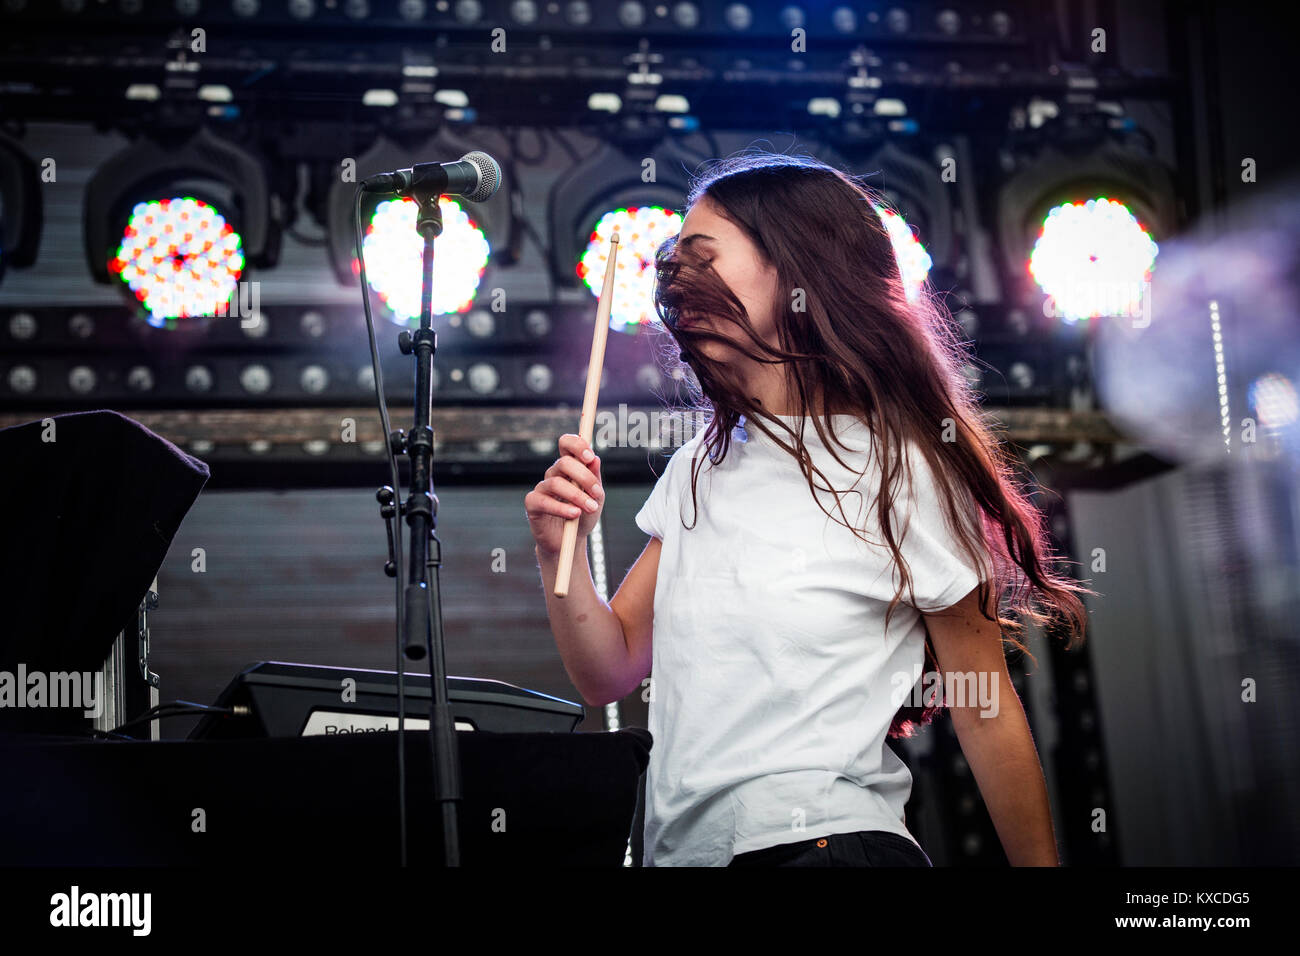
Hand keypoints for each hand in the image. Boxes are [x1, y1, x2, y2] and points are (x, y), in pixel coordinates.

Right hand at [525, 434, 604, 556]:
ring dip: (577, 496)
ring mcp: (542, 488)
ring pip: (556, 483)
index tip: (589, 456)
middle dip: (584, 477)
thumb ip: (595, 478)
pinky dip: (561, 508)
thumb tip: (595, 458)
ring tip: (590, 508)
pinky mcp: (533, 504)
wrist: (571, 541)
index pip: (566, 443)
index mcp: (569, 468)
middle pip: (564, 462)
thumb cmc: (584, 515)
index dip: (576, 444)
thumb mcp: (596, 497)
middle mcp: (553, 474)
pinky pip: (545, 501)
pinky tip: (575, 514)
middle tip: (597, 493)